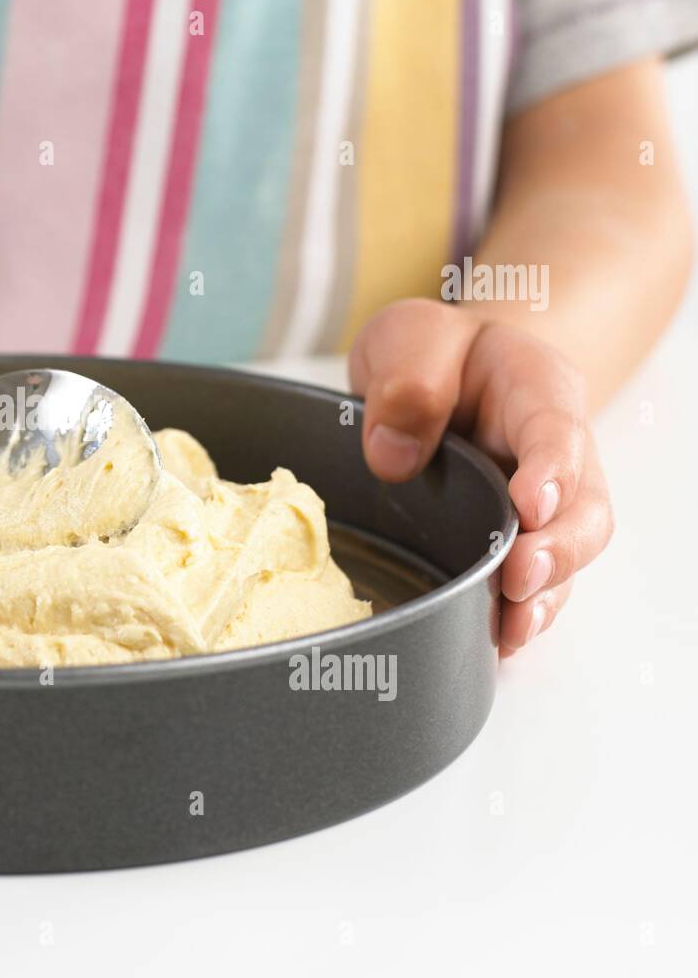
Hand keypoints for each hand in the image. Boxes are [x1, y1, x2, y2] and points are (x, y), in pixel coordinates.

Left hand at [349, 299, 612, 655]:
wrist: (438, 372)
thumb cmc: (432, 354)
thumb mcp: (409, 339)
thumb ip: (408, 383)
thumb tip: (393, 457)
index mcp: (537, 388)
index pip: (556, 429)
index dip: (551, 470)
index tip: (531, 506)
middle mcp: (556, 451)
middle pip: (584, 506)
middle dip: (558, 549)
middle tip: (520, 579)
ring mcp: (543, 501)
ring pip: (566, 554)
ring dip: (543, 595)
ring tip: (512, 626)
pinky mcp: (517, 537)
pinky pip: (533, 580)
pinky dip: (521, 611)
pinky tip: (498, 638)